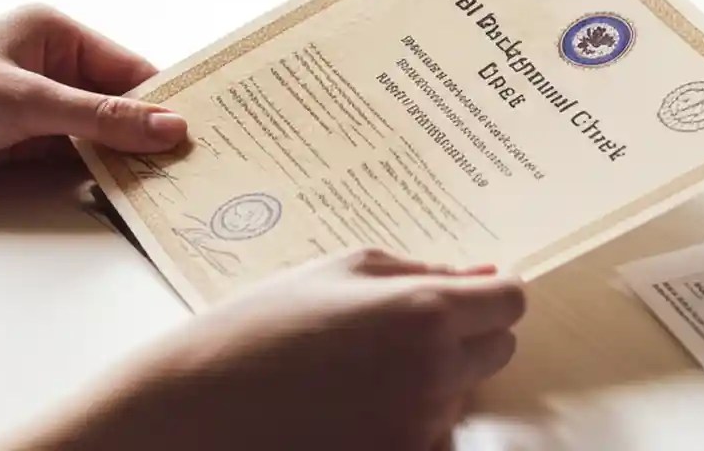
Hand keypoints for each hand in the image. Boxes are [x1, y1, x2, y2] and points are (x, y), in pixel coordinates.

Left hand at [0, 5, 186, 193]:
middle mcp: (53, 66)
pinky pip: (78, 157)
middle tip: (198, 162)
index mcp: (56, 34)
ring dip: (129, 156)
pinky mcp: (24, 143)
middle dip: (152, 133)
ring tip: (175, 179)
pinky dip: (102, 172)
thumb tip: (171, 127)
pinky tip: (132, 188)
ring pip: (103, 134)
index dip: (168, 100)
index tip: (205, 130)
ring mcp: (40, 107)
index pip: (131, 69)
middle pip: (122, 103)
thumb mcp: (29, 102)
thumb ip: (103, 118)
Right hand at [8, 249, 525, 450]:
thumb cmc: (258, 328)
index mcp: (424, 311)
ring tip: (360, 370)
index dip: (491, 293)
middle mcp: (433, 375)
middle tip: (401, 328)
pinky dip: (409, 421)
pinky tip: (354, 409)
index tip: (469, 293)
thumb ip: (421, 270)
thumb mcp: (336, 271)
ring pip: (462, 394)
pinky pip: (432, 437)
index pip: (511, 301)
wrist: (192, 413)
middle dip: (467, 334)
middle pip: (498, 348)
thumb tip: (483, 273)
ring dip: (435, 380)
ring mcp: (417, 430)